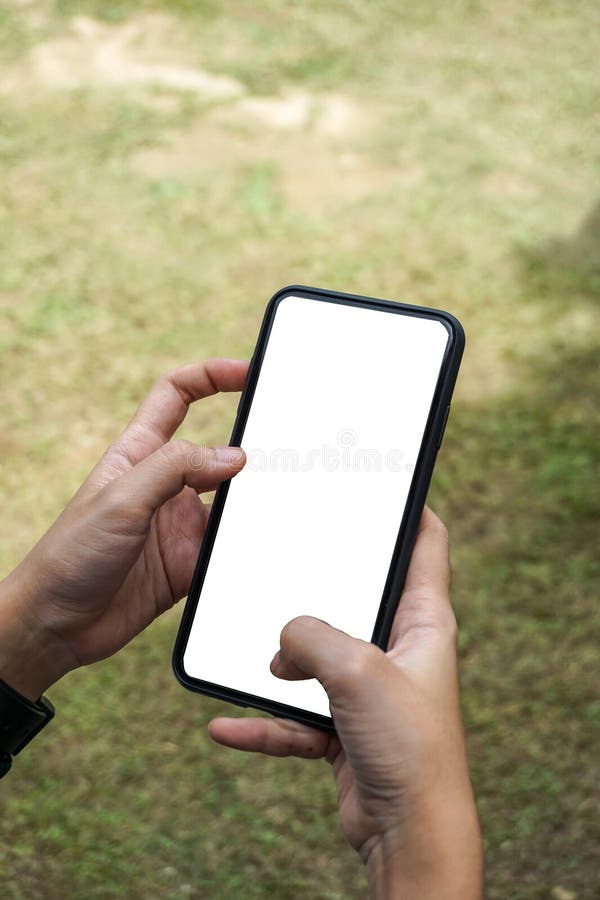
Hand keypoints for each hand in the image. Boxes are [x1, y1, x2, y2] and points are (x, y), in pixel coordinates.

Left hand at [0, 359, 247, 700]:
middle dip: (249, 445)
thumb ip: (175, 468)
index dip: (211, 376)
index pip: (177, 396)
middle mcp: (164, 485)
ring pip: (231, 502)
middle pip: (215, 450)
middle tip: (283, 447)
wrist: (57, 626)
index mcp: (139, 454)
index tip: (248, 373)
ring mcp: (178, 525)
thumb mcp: (121, 498)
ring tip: (274, 502)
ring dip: (251, 502)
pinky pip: (229, 549)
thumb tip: (233, 456)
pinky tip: (258, 547)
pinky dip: (246, 547)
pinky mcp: (188, 563)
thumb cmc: (70, 555)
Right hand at [209, 509, 482, 899]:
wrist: (409, 835)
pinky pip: (295, 715)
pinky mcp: (345, 728)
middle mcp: (398, 648)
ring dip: (282, 662)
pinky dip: (263, 721)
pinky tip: (226, 727)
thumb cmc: (408, 747)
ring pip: (317, 657)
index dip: (408, 508)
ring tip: (256, 661)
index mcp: (422, 620)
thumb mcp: (356, 671)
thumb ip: (310, 637)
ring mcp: (370, 688)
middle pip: (356, 595)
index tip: (380, 483)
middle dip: (319, 583)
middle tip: (287, 552)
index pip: (425, 544)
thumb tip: (283, 641)